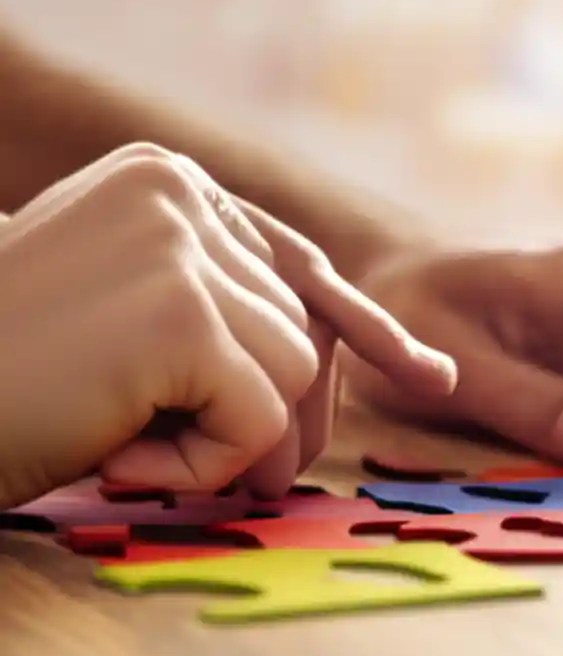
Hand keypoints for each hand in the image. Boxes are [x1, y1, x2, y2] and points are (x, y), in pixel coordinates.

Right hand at [0, 144, 453, 506]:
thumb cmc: (8, 373)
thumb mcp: (123, 314)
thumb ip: (218, 306)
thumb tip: (330, 348)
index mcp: (168, 185)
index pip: (295, 264)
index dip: (362, 328)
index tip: (427, 377)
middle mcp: (181, 198)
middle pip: (307, 328)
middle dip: (285, 414)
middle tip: (222, 469)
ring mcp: (181, 249)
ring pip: (296, 376)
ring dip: (235, 445)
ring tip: (136, 453)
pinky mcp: (178, 315)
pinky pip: (260, 421)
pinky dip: (206, 467)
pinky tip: (121, 461)